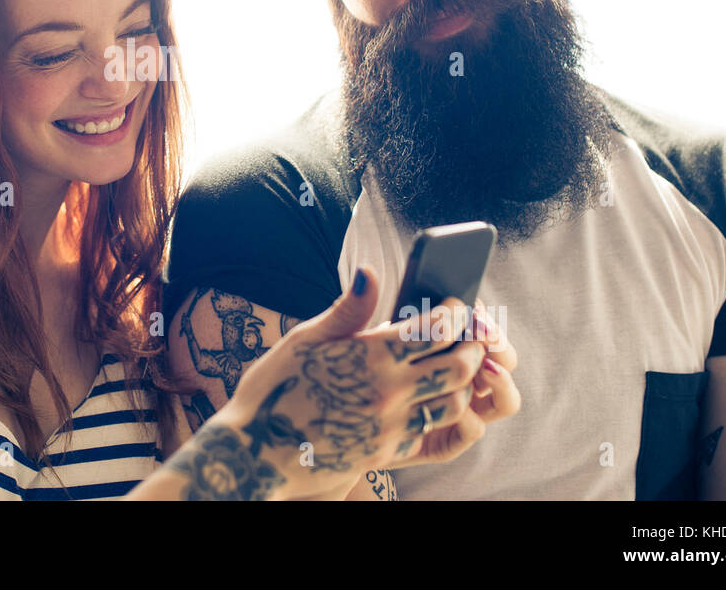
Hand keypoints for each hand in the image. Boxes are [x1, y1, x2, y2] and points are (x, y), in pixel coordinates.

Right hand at [174, 270, 509, 499]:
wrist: (255, 455)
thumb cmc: (274, 389)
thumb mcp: (303, 339)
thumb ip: (347, 308)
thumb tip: (370, 270)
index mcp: (369, 356)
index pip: (437, 328)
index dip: (454, 311)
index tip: (453, 304)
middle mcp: (388, 392)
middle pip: (459, 366)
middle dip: (470, 346)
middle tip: (464, 336)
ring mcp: (391, 427)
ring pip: (454, 403)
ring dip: (459, 383)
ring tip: (448, 367)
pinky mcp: (388, 454)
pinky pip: (430, 431)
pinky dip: (436, 411)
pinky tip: (422, 398)